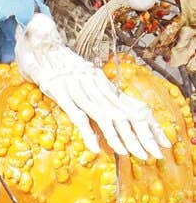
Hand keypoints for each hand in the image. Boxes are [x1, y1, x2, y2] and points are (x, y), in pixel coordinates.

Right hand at [15, 13, 166, 159]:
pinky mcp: (61, 92)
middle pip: (121, 114)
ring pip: (103, 115)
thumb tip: (121, 114)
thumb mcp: (87, 78)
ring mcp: (78, 88)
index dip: (147, 126)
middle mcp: (95, 85)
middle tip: (150, 155)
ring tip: (129, 154)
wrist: (40, 47)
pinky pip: (77, 114)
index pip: (130, 107)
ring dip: (117, 137)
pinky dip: (88, 131)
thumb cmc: (63, 67)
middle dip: (137, 136)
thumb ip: (102, 94)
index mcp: (103, 83)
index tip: (162, 144)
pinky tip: (95, 147)